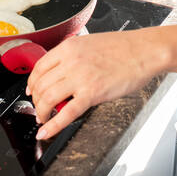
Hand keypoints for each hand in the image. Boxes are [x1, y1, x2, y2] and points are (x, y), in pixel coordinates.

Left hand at [26, 29, 165, 139]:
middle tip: (39, 108)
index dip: (32, 83)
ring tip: (44, 118)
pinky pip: (66, 113)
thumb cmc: (124, 48)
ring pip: (48, 98)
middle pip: (41, 85)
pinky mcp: (92, 93)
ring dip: (42, 112)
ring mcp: (80, 78)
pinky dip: (53, 125)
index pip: (39, 67)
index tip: (31, 91)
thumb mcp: (90, 44)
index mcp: (69, 47)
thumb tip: (61, 73)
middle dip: (36, 101)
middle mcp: (71, 61)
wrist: (145, 51)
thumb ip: (73, 57)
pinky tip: (46, 131)